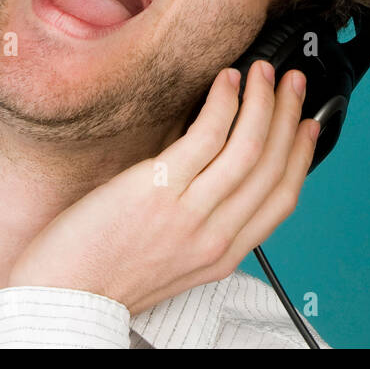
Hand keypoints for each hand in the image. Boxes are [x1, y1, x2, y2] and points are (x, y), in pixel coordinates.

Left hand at [5, 60, 320, 314]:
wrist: (62, 296)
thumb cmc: (101, 274)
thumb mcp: (172, 259)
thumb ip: (200, 223)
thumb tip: (213, 172)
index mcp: (222, 255)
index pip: (281, 199)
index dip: (301, 155)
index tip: (306, 124)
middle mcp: (214, 236)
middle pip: (271, 167)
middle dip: (289, 116)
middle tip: (292, 83)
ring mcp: (189, 213)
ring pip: (248, 147)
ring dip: (263, 102)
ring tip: (263, 72)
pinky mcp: (157, 188)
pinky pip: (206, 136)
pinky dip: (224, 103)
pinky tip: (226, 81)